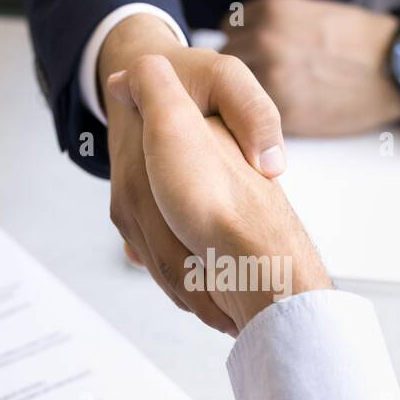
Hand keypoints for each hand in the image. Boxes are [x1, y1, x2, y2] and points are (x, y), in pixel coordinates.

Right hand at [99, 14, 285, 335]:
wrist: (146, 70)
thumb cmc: (193, 76)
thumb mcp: (226, 76)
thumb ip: (252, 113)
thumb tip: (272, 163)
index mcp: (155, 166)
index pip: (177, 238)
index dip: (211, 281)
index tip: (242, 311)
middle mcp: (132, 193)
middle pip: (168, 266)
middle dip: (207, 301)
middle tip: (243, 328)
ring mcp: (127, 206)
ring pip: (160, 268)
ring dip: (196, 298)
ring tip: (233, 322)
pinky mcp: (130, 213)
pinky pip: (154, 257)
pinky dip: (183, 282)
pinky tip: (214, 300)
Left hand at [222, 0, 399, 135]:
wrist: (397, 67)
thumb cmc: (359, 41)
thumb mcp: (310, 13)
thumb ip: (272, 24)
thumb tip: (243, 38)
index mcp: (272, 12)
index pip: (229, 29)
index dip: (240, 44)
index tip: (252, 56)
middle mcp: (266, 40)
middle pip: (227, 60)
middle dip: (243, 70)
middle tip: (263, 80)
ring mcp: (273, 77)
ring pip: (238, 92)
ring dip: (249, 96)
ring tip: (277, 96)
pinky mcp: (284, 111)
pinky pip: (257, 115)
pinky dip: (266, 116)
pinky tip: (290, 109)